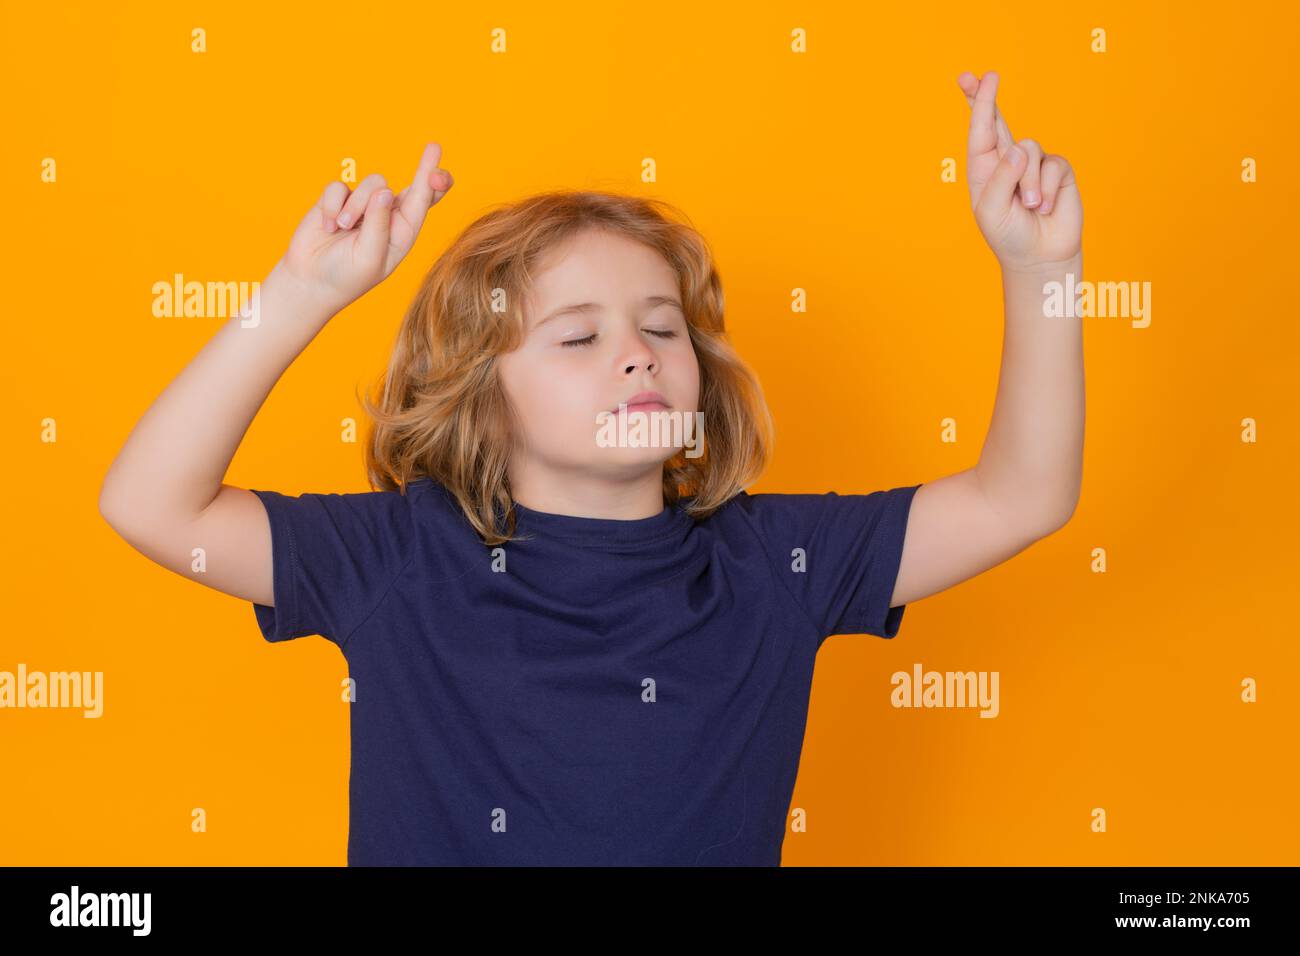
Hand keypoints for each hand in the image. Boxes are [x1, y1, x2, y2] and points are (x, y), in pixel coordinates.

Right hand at [278, 142, 454, 315]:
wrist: (310, 280)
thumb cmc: (346, 276)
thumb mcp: (369, 257)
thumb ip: (379, 225)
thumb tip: (385, 191)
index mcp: (403, 233)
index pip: (425, 203)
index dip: (435, 181)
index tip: (441, 161)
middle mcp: (388, 216)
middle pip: (411, 185)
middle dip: (424, 169)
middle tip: (435, 149)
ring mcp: (364, 206)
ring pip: (372, 183)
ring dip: (355, 206)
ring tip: (342, 229)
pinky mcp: (338, 199)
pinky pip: (339, 187)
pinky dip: (332, 206)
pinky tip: (327, 226)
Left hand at [957, 71, 1081, 272]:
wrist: (1041, 257)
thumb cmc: (1010, 235)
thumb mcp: (993, 210)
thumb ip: (1001, 178)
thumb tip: (1020, 147)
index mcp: (984, 170)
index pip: (978, 132)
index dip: (976, 104)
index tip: (970, 78)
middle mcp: (1006, 161)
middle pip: (998, 121)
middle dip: (988, 98)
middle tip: (986, 74)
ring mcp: (1033, 164)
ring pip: (1029, 150)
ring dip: (1029, 183)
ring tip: (1029, 207)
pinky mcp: (1058, 170)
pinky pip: (1053, 166)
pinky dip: (1047, 189)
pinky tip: (1045, 207)